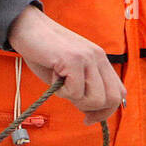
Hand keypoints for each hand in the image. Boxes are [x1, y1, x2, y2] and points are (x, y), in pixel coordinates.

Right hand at [8, 6, 126, 123]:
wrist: (27, 27)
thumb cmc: (45, 54)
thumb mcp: (71, 73)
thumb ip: (84, 88)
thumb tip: (93, 113)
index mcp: (101, 61)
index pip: (119, 93)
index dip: (106, 111)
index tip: (88, 117)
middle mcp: (99, 58)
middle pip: (112, 99)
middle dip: (91, 109)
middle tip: (72, 100)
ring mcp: (88, 58)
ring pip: (96, 99)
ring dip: (75, 99)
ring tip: (61, 83)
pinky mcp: (73, 59)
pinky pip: (75, 91)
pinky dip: (61, 91)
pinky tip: (53, 75)